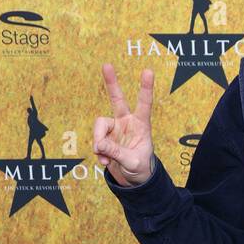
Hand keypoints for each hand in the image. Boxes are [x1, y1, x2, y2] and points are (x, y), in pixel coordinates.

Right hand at [94, 64, 154, 185]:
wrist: (133, 179)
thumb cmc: (140, 168)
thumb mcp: (132, 162)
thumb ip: (117, 153)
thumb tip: (99, 144)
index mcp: (141, 125)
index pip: (144, 104)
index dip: (145, 88)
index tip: (148, 71)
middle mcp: (126, 122)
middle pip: (117, 99)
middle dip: (112, 83)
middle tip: (107, 65)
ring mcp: (114, 129)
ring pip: (100, 126)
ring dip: (99, 142)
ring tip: (104, 157)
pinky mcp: (104, 137)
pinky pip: (96, 141)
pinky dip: (98, 152)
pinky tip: (105, 162)